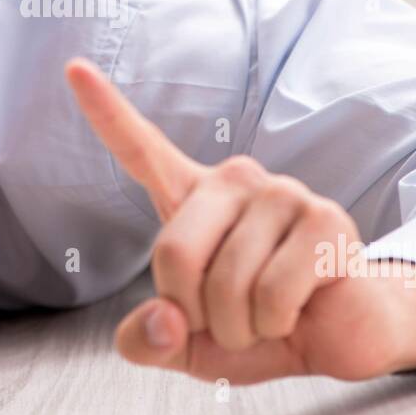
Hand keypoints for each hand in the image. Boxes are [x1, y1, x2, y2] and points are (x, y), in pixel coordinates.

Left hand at [64, 57, 415, 383]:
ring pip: (226, 284)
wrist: (342, 333)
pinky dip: (276, 324)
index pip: (141, 149)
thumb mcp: (187, 345)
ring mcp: (284, 194)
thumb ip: (149, 340)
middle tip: (231, 319)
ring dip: (241, 327)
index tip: (73, 68)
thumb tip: (163, 319)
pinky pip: (271, 296)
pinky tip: (299, 310)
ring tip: (268, 315)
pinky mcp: (325, 220)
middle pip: (172, 254)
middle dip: (194, 312)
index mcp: (195, 198)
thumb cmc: (261, 325)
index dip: (105, 111)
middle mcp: (237, 181)